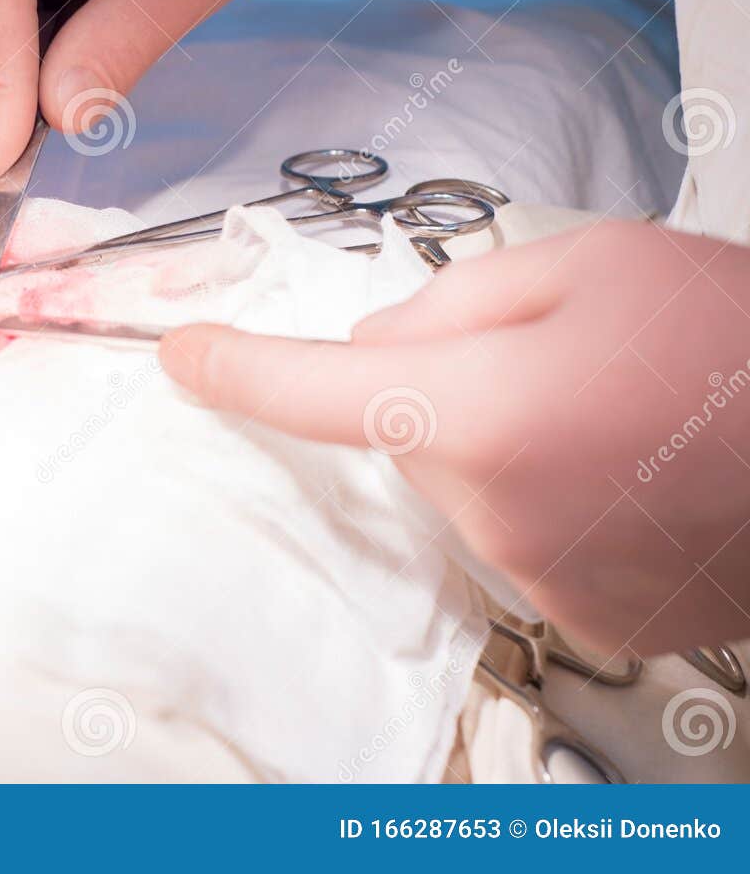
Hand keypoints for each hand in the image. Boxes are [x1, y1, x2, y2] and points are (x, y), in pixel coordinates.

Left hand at [160, 221, 749, 654]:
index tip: (183, 359)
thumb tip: (378, 348)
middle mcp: (491, 511)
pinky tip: (630, 470)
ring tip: (617, 413)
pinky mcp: (586, 615)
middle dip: (443, 387)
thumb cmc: (735, 339)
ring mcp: (540, 577)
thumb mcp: (588, 262)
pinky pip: (517, 536)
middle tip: (560, 357)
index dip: (238, 370)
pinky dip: (547, 500)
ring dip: (501, 445)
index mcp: (477, 410)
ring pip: (460, 484)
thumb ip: (451, 299)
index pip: (314, 392)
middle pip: (402, 430)